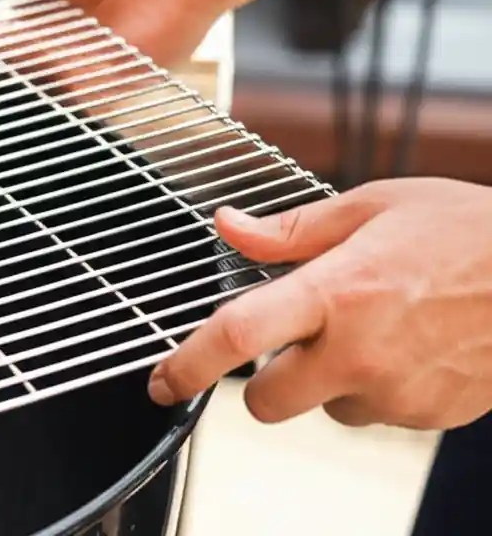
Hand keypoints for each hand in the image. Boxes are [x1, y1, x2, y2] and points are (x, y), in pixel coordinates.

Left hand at [148, 177, 491, 429]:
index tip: (162, 380)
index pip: (236, 337)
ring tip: (372, 329)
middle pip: (266, 402)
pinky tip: (405, 346)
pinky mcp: (426, 416)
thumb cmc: (469, 233)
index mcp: (335, 291)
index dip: (186, 364)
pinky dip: (375, 388)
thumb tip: (230, 227)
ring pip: (324, 409)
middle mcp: (359, 351)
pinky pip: (374, 414)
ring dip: (328, 381)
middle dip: (262, 381)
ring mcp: (395, 391)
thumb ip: (290, 229)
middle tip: (289, 343)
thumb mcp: (373, 207)